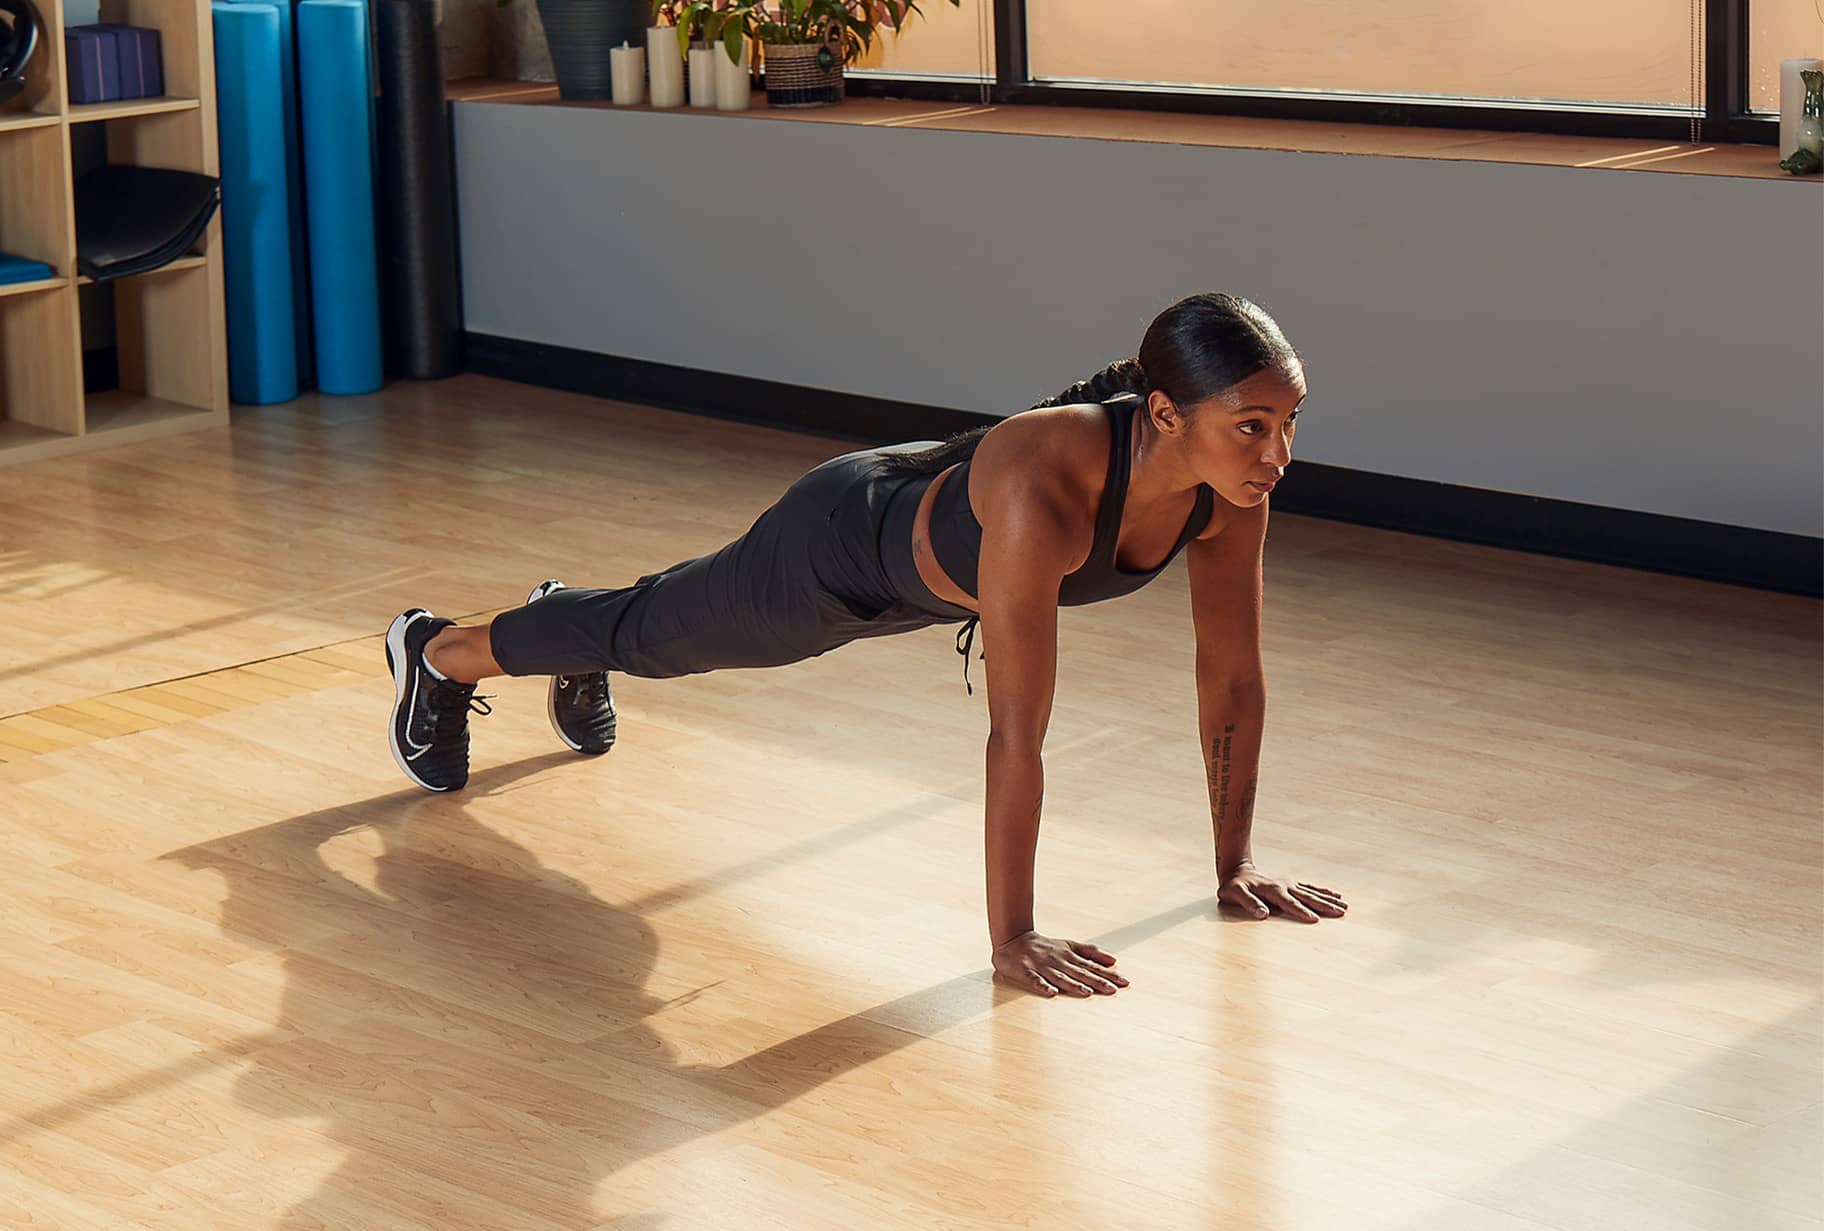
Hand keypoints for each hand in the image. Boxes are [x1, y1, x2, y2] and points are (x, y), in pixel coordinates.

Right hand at [991, 931, 1128, 997]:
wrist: (1014, 939)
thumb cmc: (1045, 946)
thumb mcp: (1070, 945)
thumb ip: (1091, 952)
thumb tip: (1113, 961)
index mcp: (1069, 956)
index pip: (1092, 967)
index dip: (1107, 975)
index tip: (1124, 983)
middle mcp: (1058, 961)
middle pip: (1080, 973)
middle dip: (1096, 982)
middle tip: (1112, 990)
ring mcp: (1042, 967)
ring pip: (1060, 977)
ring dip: (1073, 985)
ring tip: (1087, 992)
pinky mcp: (1026, 971)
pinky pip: (1035, 980)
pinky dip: (1043, 986)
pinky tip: (1052, 993)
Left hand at [1219, 863, 1347, 922]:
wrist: (1237, 871)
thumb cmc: (1234, 886)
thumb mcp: (1234, 894)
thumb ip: (1249, 903)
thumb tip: (1262, 914)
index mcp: (1272, 890)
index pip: (1289, 903)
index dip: (1301, 911)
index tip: (1315, 920)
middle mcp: (1284, 886)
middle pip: (1307, 897)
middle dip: (1324, 906)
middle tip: (1341, 913)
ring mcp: (1289, 884)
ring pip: (1313, 893)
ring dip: (1328, 900)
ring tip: (1345, 906)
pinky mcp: (1292, 884)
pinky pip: (1311, 888)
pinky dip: (1324, 892)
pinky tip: (1336, 895)